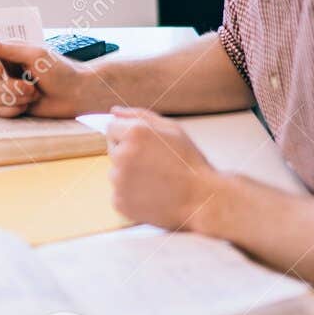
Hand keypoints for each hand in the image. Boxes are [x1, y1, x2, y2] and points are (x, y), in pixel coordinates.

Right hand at [0, 37, 94, 118]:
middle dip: (10, 87)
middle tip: (32, 87)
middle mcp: (4, 70)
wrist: (77, 95)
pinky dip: (13, 110)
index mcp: (8, 53)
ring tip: (34, 95)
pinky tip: (28, 106)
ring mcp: (6, 89)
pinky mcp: (10, 106)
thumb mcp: (35, 55)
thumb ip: (8, 49)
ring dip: (15, 98)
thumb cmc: (61, 71)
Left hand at [107, 107, 223, 230]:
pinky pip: (119, 193)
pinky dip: (131, 195)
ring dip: (129, 175)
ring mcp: (119, 181)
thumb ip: (140, 115)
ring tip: (155, 181)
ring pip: (115, 173)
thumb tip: (114, 112)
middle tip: (154, 164)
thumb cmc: (190, 163)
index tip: (144, 145)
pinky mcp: (119, 202)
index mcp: (135, 133)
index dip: (127, 135)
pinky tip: (151, 195)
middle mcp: (123, 155)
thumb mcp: (172, 129)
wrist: (202, 199)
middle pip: (112, 149)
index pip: (111, 127)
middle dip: (127, 153)